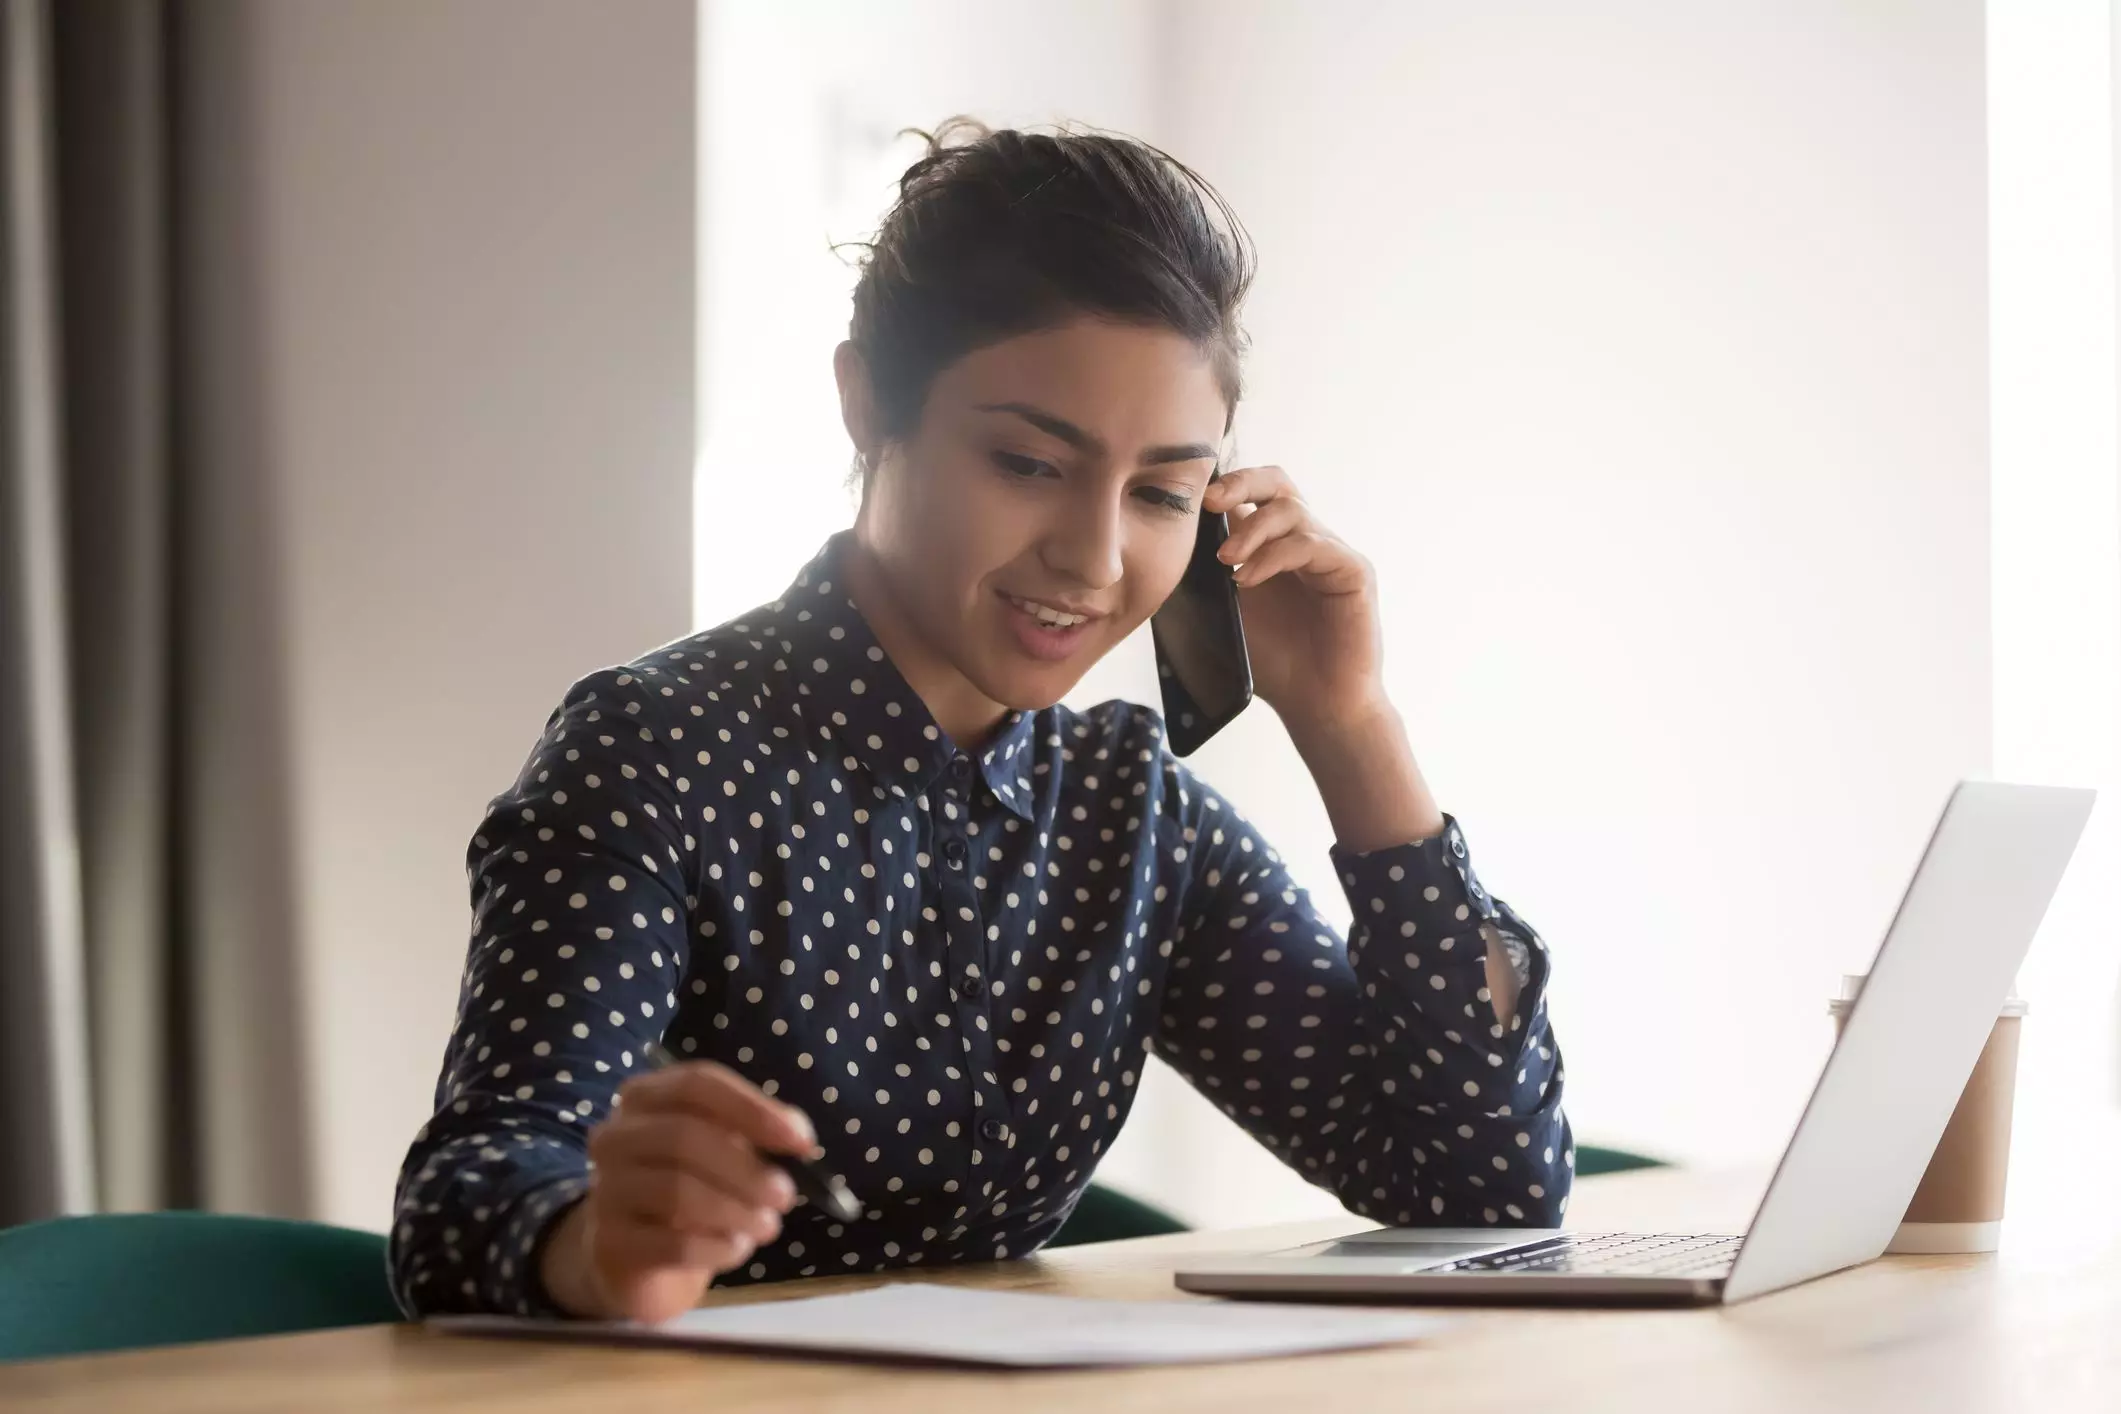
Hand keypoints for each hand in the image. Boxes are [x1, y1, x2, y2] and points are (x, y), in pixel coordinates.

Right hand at [540, 1061, 814, 1321]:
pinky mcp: (610, 1244)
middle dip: (746, 1169)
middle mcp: (615, 1136)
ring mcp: (605, 1189)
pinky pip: (672, 1244)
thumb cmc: (690, 1191)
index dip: (753, 1109)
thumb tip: (798, 1135)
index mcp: (646, 1097)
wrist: (636, 1259)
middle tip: (785, 1197)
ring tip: (767, 1226)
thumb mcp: (724, 1153)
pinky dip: (717, 1247)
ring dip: (736, 1211)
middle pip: (684, 1137)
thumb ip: (759, 1135)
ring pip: (676, 1191)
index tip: (801, 1141)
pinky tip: (736, 1249)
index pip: (697, 1084)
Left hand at [1205, 465, 1384, 732]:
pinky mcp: (1353, 570)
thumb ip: (1206, 576)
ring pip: (1292, 509)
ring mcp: (1332, 553)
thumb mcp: (1225, 612)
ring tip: (1225, 561)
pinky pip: (1311, 544)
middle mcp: (1306, 541)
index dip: (1225, 486)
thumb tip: (1166, 543)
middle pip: (1278, 483)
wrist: (1316, 705)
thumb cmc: (1274, 664)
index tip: (1193, 501)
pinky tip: (1248, 579)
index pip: (1254, 494)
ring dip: (1251, 530)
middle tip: (1210, 503)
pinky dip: (1274, 555)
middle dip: (1242, 483)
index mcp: (1275, 546)